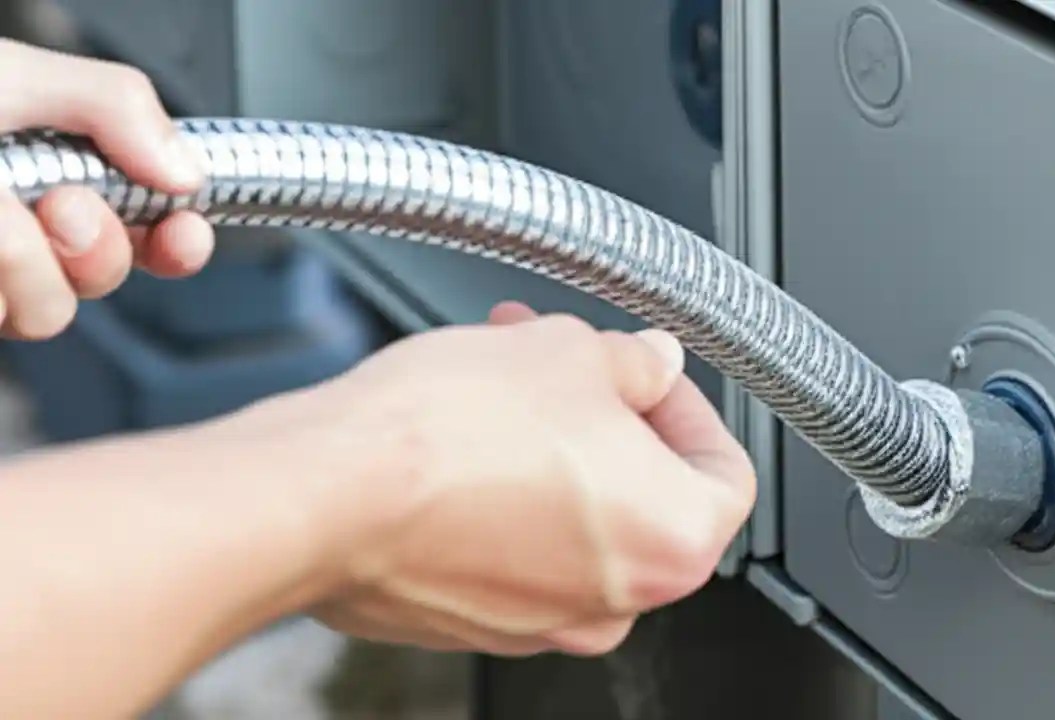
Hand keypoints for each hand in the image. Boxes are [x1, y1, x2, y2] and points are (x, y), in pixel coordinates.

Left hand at [0, 39, 213, 339]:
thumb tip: (187, 170)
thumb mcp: (21, 75)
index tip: (181, 229)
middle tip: (57, 203)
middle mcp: (29, 226)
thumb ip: (115, 104)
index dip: (181, 239)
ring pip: (51, 315)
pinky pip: (3, 322)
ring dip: (25, 266)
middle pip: (109, 278)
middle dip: (94, 246)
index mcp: (62, 169)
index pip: (151, 225)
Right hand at [271, 303, 755, 655]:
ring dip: (558, 446)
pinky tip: (468, 434)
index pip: (726, 472)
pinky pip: (519, 548)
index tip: (653, 374)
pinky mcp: (476, 620)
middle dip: (610, 415)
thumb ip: (636, 365)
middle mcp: (617, 602)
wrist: (325, 494)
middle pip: (648, 496)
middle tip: (571, 360)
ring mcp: (543, 622)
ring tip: (509, 379)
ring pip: (579, 519)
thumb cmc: (448, 435)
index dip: (691, 407)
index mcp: (674, 542)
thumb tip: (653, 364)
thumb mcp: (571, 354)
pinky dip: (510, 493)